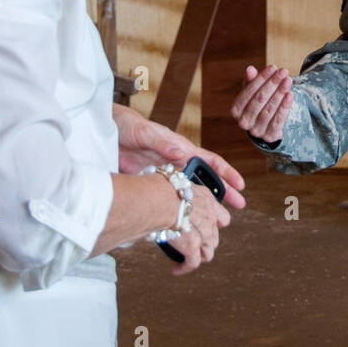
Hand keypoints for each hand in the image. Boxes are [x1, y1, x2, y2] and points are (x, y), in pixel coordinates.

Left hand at [112, 103, 245, 209]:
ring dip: (204, 204)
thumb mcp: (145, 133)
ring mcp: (166, 176)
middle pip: (205, 179)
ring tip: (217, 218)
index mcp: (181, 149)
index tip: (240, 184)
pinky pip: (171, 199)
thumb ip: (162, 143)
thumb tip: (180, 152)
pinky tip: (185, 220)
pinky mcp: (152, 184)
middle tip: (239, 206)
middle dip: (223, 192)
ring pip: (190, 192)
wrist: (107, 132)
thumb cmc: (128, 126)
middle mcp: (177, 163)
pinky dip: (180, 209)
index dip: (226, 172)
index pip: (210, 161)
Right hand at [166, 185, 226, 275]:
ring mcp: (204, 232)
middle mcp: (209, 216)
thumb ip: (176, 192)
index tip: (207, 227)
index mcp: (206, 198)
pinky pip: (192, 263)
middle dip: (205, 242)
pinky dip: (185, 268)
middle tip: (193, 245)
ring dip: (198, 256)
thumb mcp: (175, 183)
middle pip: (214, 236)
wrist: (159, 198)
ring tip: (187, 259)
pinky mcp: (193, 246)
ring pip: (208, 252)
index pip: (222, 216)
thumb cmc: (161, 188)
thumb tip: (165, 193)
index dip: (215, 224)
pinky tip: (177, 269)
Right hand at [231, 64, 293, 143]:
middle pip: (259, 100)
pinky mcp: (269, 137)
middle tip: (283, 71)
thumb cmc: (259, 103)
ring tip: (288, 81)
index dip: (261, 79)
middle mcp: (243, 122)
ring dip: (280, 93)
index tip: (273, 67)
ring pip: (269, 110)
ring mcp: (256, 131)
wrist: (267, 126)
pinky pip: (278, 121)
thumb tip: (250, 69)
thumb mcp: (254, 92)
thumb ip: (252, 81)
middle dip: (272, 84)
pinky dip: (284, 107)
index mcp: (236, 110)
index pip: (248, 92)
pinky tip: (290, 95)